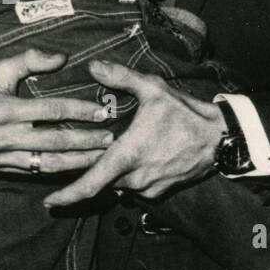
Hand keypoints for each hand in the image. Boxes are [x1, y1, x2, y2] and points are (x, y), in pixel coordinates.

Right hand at [0, 49, 113, 175]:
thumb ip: (29, 60)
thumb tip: (62, 57)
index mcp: (2, 110)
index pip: (50, 110)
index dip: (79, 111)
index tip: (102, 111)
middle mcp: (3, 137)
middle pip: (54, 141)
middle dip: (86, 141)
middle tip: (111, 138)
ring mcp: (3, 157)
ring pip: (49, 163)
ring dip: (79, 161)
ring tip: (103, 156)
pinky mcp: (4, 168)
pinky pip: (38, 171)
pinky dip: (61, 170)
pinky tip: (81, 166)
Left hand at [42, 58, 225, 207]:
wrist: (221, 138)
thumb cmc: (186, 114)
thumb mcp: (154, 89)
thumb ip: (121, 77)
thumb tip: (93, 66)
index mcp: (128, 156)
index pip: (89, 185)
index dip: (66, 196)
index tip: (48, 202)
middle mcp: (136, 178)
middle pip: (101, 182)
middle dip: (88, 173)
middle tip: (78, 159)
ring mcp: (150, 187)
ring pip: (119, 184)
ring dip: (112, 172)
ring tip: (114, 153)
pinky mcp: (162, 191)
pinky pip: (137, 186)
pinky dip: (130, 176)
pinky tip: (136, 158)